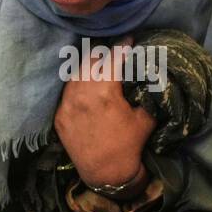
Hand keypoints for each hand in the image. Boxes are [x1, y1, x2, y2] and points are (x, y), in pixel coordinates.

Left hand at [54, 37, 156, 187]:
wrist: (106, 173)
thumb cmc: (130, 144)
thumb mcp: (146, 117)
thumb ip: (147, 92)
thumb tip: (152, 73)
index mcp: (104, 92)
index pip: (113, 58)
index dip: (123, 45)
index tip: (129, 38)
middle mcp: (82, 95)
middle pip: (91, 60)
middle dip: (104, 52)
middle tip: (115, 49)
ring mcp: (67, 105)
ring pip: (76, 73)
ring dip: (89, 65)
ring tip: (100, 62)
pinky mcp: (59, 116)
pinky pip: (68, 90)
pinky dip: (78, 82)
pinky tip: (87, 82)